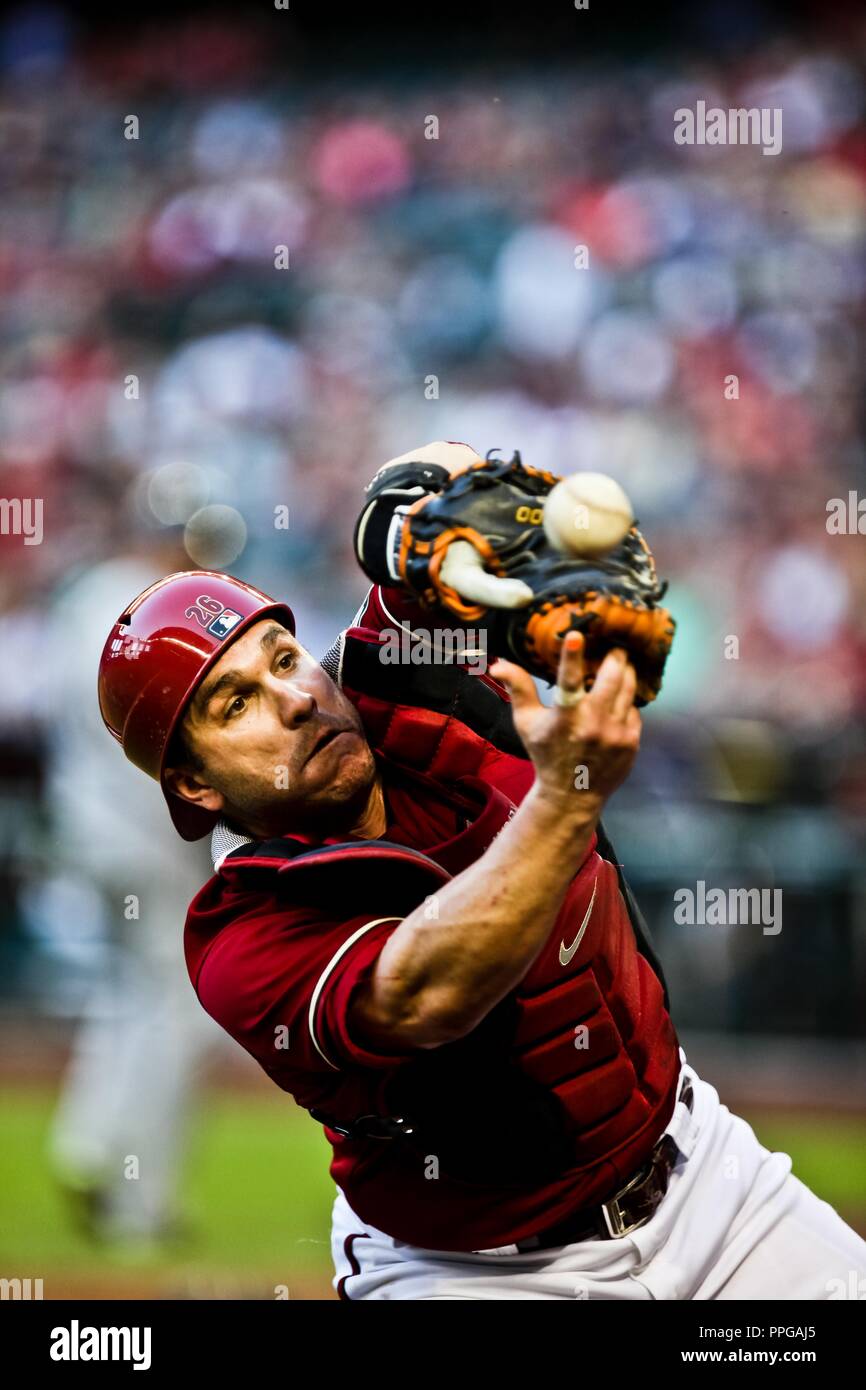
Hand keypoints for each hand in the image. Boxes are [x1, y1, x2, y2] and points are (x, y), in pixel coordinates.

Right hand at [489, 631, 640, 818]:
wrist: (572, 795)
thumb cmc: (546, 754)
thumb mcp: (527, 722)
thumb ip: (518, 688)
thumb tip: (497, 663)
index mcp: (565, 717)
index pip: (568, 680)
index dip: (572, 656)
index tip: (576, 635)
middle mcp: (592, 723)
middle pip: (612, 677)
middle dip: (615, 658)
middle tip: (615, 648)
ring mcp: (615, 734)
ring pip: (628, 690)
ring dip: (626, 674)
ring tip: (622, 666)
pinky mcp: (631, 742)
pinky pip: (634, 710)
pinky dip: (626, 702)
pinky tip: (618, 702)